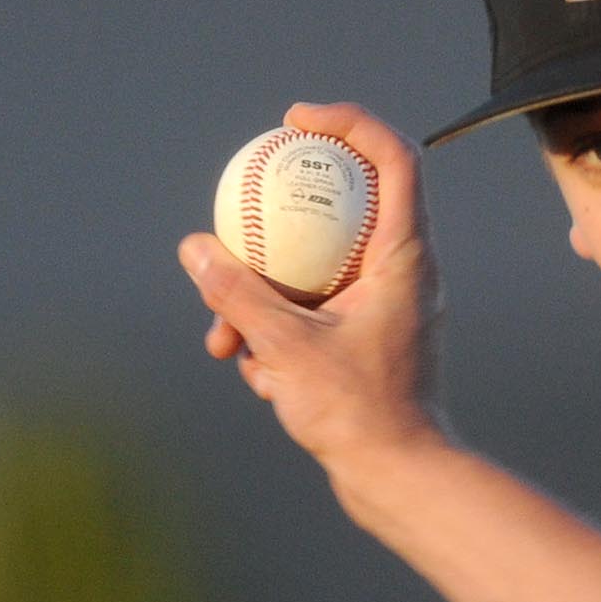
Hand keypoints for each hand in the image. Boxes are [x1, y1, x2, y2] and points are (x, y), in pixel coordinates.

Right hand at [177, 102, 446, 474]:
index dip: (348, 121)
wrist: (400, 481)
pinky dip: (279, 337)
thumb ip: (239, 294)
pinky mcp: (368, 343)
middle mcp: (403, 273)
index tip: (296, 120)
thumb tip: (196, 248)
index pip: (393, 157)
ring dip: (262, 300)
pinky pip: (315, 316)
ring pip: (316, 275)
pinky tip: (255, 375)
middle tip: (238, 215)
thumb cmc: (359, 415)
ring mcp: (386, 309)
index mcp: (404, 256)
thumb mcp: (286, 348)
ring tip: (224, 340)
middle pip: (342, 212)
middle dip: (277, 225)